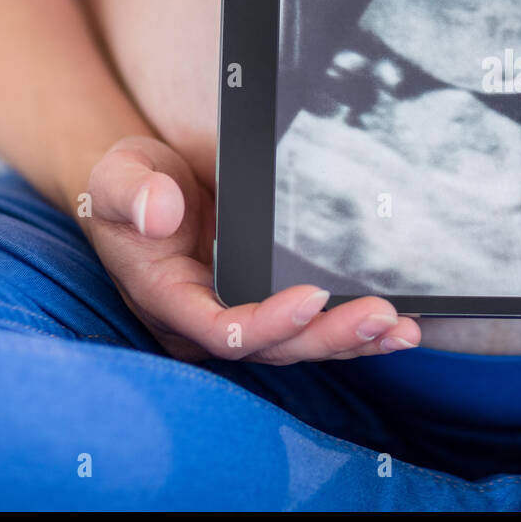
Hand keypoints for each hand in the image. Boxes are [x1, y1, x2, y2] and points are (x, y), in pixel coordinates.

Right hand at [81, 136, 419, 362]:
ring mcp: (243, 315)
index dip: (266, 322)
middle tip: (380, 317)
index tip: (310, 298)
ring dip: (353, 340)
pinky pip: (315, 327)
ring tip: (402, 329)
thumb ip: (130, 192)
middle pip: (275, 345)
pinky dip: (356, 328)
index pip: (221, 328)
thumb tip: (158, 211)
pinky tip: (401, 325)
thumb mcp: (118, 176)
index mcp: (170, 299)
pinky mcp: (271, 303)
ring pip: (302, 344)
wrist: (149, 184)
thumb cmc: (132, 184)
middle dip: (328, 336)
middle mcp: (210, 319)